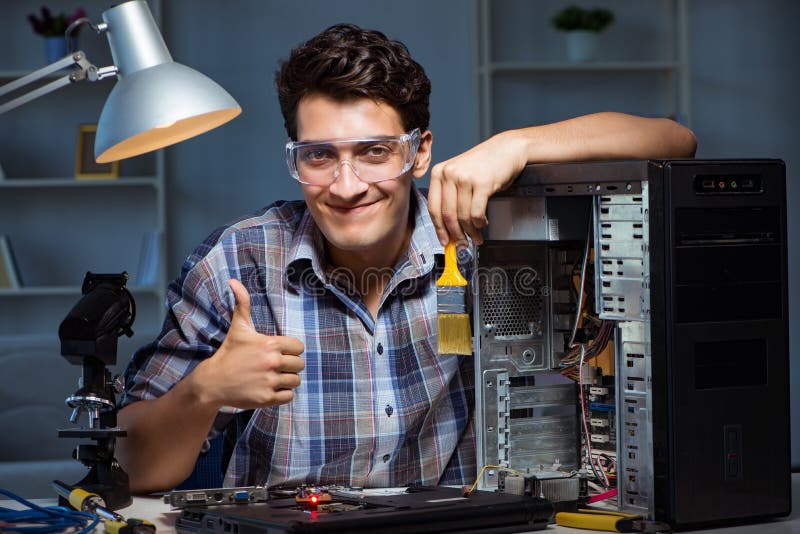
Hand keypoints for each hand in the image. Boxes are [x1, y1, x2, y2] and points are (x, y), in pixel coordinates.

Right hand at [192, 279, 304, 408]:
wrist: (213, 381)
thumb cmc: (229, 353)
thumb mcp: (238, 327)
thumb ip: (242, 303)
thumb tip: (234, 281)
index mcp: (270, 344)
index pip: (299, 347)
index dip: (291, 350)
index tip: (280, 352)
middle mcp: (272, 362)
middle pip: (299, 365)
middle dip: (290, 365)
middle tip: (276, 366)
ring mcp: (269, 381)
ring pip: (296, 381)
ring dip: (288, 380)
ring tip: (274, 377)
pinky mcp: (266, 398)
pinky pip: (289, 396)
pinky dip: (283, 394)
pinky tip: (271, 388)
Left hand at [428, 130, 527, 245]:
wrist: (507, 149)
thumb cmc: (484, 164)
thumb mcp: (460, 175)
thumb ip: (451, 197)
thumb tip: (448, 226)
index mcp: (439, 172)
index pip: (433, 207)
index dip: (438, 228)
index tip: (443, 240)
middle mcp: (449, 174)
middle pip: (447, 215)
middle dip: (455, 234)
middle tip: (461, 243)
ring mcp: (465, 178)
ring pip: (463, 216)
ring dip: (470, 231)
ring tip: (476, 237)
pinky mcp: (482, 183)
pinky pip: (476, 213)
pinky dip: (479, 223)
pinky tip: (482, 223)